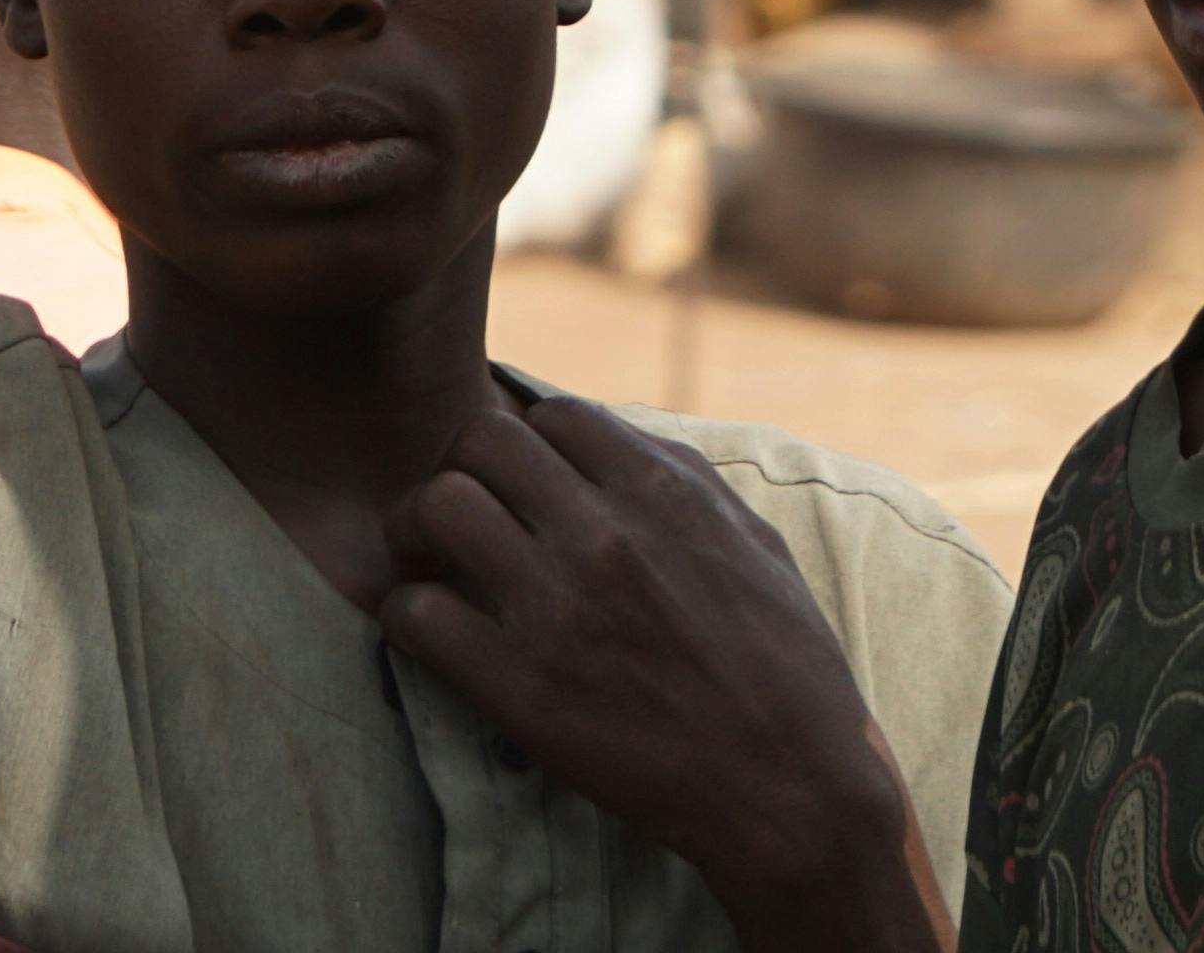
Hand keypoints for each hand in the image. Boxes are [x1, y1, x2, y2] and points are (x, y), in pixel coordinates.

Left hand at [380, 399, 940, 949]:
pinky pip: (418, 616)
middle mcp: (603, 532)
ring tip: (434, 566)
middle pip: (478, 439)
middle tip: (467, 517)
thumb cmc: (789, 668)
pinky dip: (411, 617)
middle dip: (465, 470)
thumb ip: (685, 482)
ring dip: (422, 531)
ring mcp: (557, 609)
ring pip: (437, 506)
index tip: (526, 484)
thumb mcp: (755, 544)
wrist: (793, 791)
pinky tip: (437, 635)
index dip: (530, 442)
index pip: (552, 412)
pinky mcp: (521, 692)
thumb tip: (619, 444)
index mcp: (664, 489)